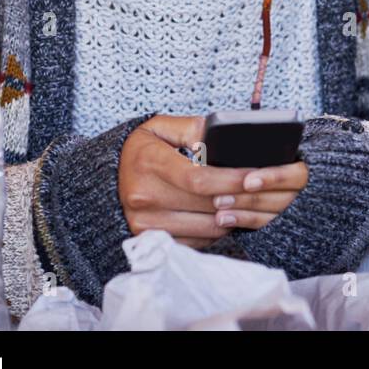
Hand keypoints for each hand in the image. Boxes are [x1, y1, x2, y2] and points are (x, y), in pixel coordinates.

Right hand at [118, 115, 308, 248]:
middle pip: (206, 205)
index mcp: (149, 163)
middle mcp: (143, 197)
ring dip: (231, 217)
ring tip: (246, 202)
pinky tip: (225, 216)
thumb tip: (222, 137)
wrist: (107, 178)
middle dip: (238, 198)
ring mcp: (145, 223)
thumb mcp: (162, 127)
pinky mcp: (150, 240)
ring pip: (206, 228)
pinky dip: (215, 231)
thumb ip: (193, 128)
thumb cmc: (143, 149)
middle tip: (261, 191)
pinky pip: (196, 241)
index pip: (199, 179)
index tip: (254, 176)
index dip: (230, 180)